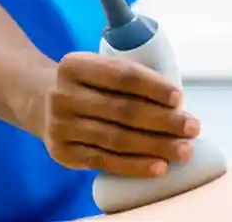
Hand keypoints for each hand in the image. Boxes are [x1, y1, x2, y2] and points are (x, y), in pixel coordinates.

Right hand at [36, 52, 199, 177]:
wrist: (39, 102)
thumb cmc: (86, 84)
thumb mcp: (96, 68)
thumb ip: (128, 79)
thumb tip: (177, 104)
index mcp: (75, 65)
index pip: (121, 75)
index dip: (152, 87)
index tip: (179, 98)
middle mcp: (63, 95)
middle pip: (122, 110)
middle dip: (163, 121)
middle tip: (192, 127)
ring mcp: (60, 126)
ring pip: (117, 139)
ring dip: (156, 146)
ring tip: (184, 150)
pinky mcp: (63, 153)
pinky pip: (105, 161)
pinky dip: (135, 166)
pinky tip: (159, 166)